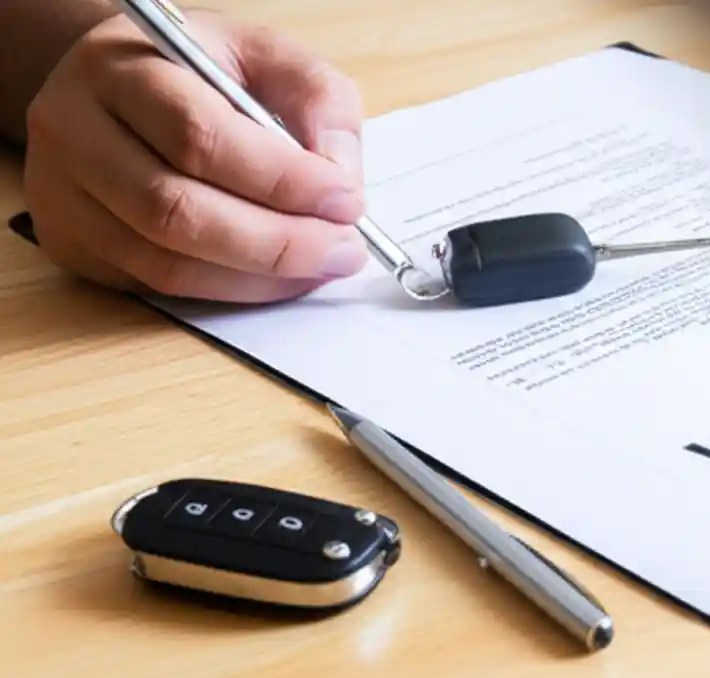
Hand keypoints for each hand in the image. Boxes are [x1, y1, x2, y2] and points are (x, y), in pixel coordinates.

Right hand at [23, 10, 368, 302]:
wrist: (116, 88)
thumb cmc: (198, 71)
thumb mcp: (265, 55)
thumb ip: (317, 101)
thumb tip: (340, 181)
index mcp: (121, 68)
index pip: (199, 135)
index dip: (282, 180)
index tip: (347, 201)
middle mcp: (73, 130)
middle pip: (177, 210)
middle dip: (279, 242)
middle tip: (344, 250)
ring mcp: (63, 195)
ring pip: (167, 262)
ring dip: (260, 277)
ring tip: (322, 265)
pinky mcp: (73, 245)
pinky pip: (158, 286)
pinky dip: (231, 290)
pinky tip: (277, 276)